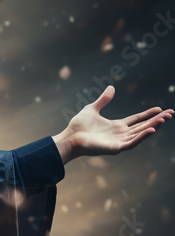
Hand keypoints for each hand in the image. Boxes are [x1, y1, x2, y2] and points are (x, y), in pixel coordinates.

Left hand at [52, 85, 172, 164]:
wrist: (70, 137)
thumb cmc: (78, 126)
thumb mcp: (92, 109)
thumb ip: (103, 100)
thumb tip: (111, 87)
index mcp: (116, 126)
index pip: (137, 119)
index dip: (148, 114)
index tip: (160, 109)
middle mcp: (120, 134)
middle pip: (143, 126)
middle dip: (157, 120)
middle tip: (170, 113)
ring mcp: (119, 141)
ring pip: (140, 133)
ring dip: (153, 126)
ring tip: (164, 120)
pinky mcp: (116, 148)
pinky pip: (132, 142)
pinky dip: (142, 136)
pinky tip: (151, 129)